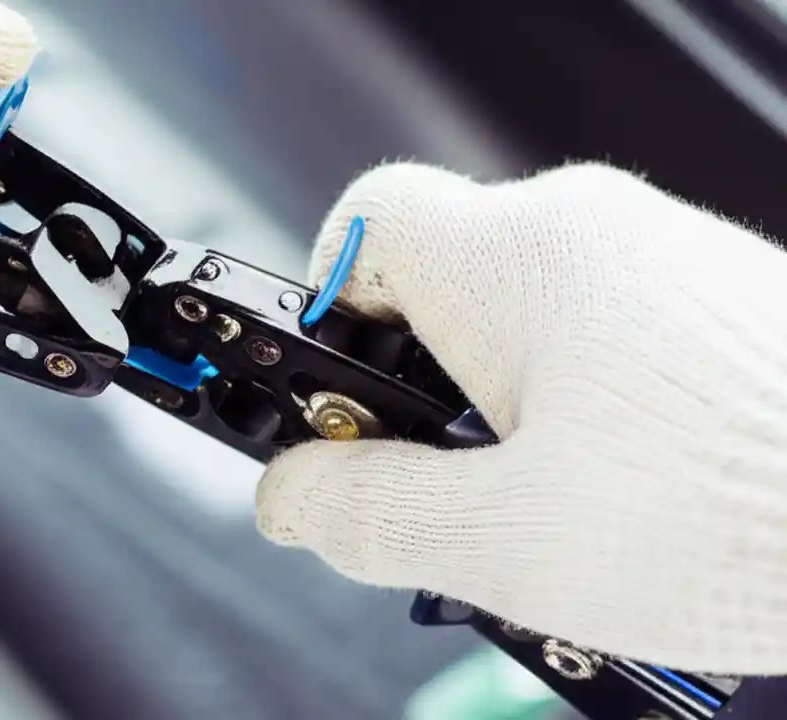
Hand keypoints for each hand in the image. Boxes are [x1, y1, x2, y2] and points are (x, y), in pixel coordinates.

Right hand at [256, 162, 786, 674]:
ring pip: (522, 329)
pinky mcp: (715, 307)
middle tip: (444, 499)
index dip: (321, 311)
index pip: (363, 223)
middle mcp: (592, 230)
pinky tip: (620, 507)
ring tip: (548, 521)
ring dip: (502, 424)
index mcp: (520, 258)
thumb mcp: (508, 542)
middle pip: (439, 291)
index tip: (331, 403)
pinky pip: (603, 346)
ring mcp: (664, 263)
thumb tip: (288, 497)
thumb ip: (368, 515)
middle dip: (418, 401)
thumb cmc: (751, 514)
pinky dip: (580, 422)